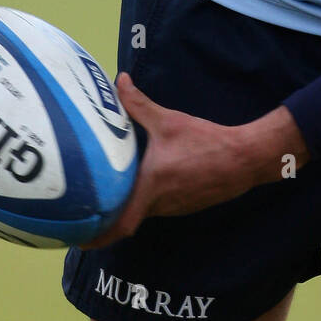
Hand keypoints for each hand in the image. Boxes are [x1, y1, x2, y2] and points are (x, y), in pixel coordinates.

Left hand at [84, 73, 309, 247]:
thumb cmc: (205, 141)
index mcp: (151, 187)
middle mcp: (160, 204)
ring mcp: (174, 208)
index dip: (96, 236)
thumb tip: (119, 81)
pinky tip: (141, 186)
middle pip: (127, 219)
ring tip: (106, 196)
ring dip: (127, 207)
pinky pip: (159, 206)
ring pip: (143, 212)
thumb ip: (139, 104)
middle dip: (106, 218)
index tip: (76, 239)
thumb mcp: (169, 120)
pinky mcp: (186, 205)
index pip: (119, 224)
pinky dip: (146, 201)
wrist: (244, 158)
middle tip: (82, 211)